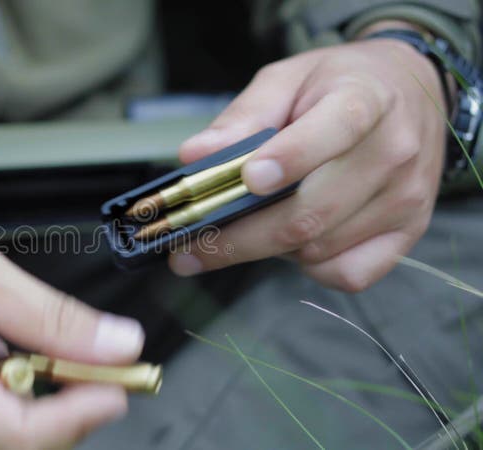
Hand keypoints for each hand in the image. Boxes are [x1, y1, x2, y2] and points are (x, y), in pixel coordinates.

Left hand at [169, 35, 445, 291]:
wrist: (411, 91)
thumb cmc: (335, 85)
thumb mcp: (286, 80)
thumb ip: (242, 116)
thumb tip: (195, 157)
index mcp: (365, 100)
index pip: (335, 130)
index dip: (290, 159)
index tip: (246, 180)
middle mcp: (394, 153)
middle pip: (310, 213)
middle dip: (239, 238)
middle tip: (189, 248)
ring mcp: (406, 199)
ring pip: (319, 248)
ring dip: (266, 249)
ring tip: (240, 231)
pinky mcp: (410, 233)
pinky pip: (347, 274)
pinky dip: (309, 267)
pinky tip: (292, 242)